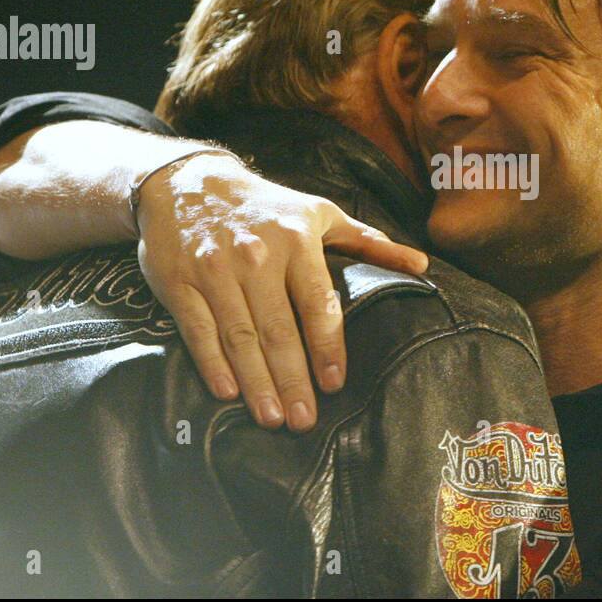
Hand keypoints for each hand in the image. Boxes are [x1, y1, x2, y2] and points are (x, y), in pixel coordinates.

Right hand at [133, 152, 428, 430]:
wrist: (186, 182)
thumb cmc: (265, 206)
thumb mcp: (320, 213)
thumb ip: (370, 242)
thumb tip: (421, 265)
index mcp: (297, 241)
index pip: (317, 303)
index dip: (327, 346)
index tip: (335, 383)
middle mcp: (256, 256)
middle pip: (278, 329)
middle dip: (293, 380)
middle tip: (305, 419)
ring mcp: (214, 270)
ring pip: (239, 336)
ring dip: (257, 382)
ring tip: (272, 418)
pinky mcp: (180, 282)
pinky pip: (199, 331)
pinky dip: (213, 365)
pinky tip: (229, 394)